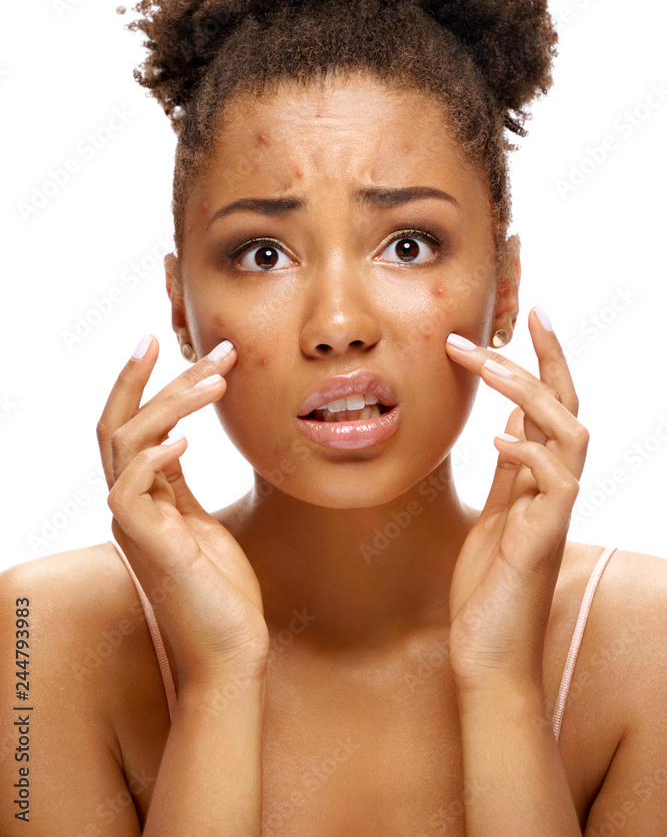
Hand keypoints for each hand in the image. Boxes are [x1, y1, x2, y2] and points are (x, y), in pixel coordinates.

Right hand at [96, 335, 269, 688]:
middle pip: (121, 423)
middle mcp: (129, 505)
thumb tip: (178, 442)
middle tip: (214, 347)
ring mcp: (133, 523)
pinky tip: (190, 439)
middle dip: (158, 377)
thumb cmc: (221, 593)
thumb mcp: (202, 524)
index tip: (169, 341)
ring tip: (218, 379)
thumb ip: (181, 486)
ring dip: (172, 402)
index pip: (131, 426)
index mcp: (143, 498)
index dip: (145, 382)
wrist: (229, 654)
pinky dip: (155, 455)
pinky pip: (130, 487)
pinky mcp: (144, 544)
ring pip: (127, 441)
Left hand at [444, 307, 588, 690]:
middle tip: (525, 312)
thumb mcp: (493, 516)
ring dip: (531, 392)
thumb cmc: (488, 588)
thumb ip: (508, 474)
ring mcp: (553, 513)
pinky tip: (496, 437)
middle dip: (549, 356)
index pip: (551, 407)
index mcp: (539, 480)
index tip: (531, 314)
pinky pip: (555, 483)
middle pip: (568, 408)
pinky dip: (528, 452)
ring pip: (569, 434)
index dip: (546, 360)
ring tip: (489, 361)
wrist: (487, 656)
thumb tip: (508, 426)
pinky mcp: (544, 539)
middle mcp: (554, 490)